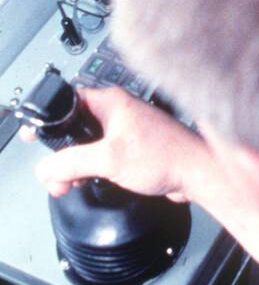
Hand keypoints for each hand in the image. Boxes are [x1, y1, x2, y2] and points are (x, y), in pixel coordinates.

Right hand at [29, 87, 211, 202]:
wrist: (196, 174)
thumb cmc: (168, 156)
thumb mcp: (109, 159)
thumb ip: (72, 162)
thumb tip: (48, 167)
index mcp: (112, 102)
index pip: (67, 102)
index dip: (49, 120)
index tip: (37, 138)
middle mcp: (118, 112)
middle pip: (74, 128)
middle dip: (61, 154)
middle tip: (56, 174)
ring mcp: (125, 130)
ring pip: (86, 145)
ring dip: (74, 165)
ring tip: (69, 182)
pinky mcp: (132, 148)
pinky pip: (101, 155)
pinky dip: (91, 169)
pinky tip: (88, 181)